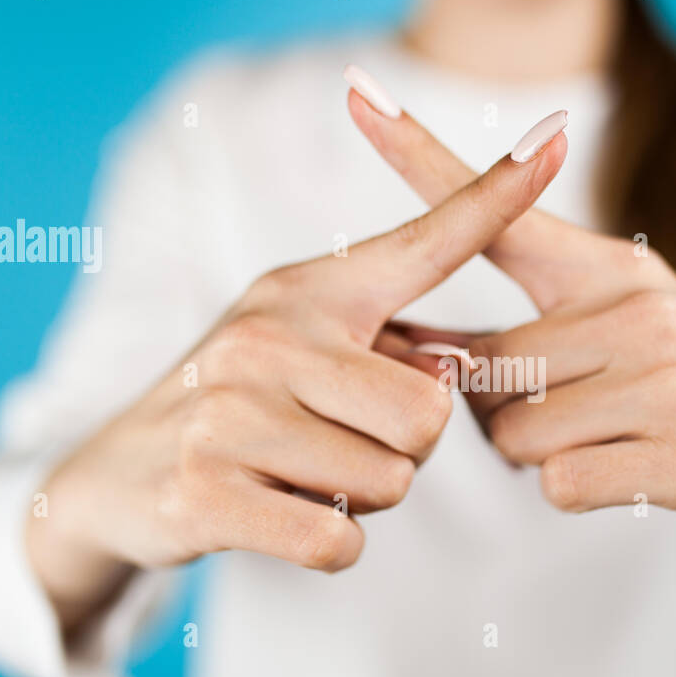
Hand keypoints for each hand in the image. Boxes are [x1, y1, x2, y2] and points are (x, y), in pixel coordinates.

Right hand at [28, 124, 567, 629]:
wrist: (116, 474)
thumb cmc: (242, 406)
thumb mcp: (304, 349)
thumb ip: (388, 349)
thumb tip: (452, 370)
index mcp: (310, 290)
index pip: (425, 240)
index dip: (496, 194)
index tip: (559, 132)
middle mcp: (269, 334)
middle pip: (429, 414)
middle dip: (407, 451)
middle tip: (342, 443)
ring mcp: (230, 411)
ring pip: (390, 484)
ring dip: (363, 501)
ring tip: (301, 474)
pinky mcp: (205, 492)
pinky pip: (337, 541)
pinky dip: (332, 544)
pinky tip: (282, 515)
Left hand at [350, 91, 675, 628]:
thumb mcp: (621, 335)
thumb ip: (524, 334)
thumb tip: (418, 345)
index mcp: (617, 269)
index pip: (505, 213)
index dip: (424, 158)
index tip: (358, 97)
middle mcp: (641, 306)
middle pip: (484, 370)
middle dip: (501, 413)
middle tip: (573, 416)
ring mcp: (669, 376)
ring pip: (513, 436)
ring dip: (540, 457)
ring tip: (611, 442)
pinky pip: (561, 484)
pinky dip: (578, 492)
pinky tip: (633, 475)